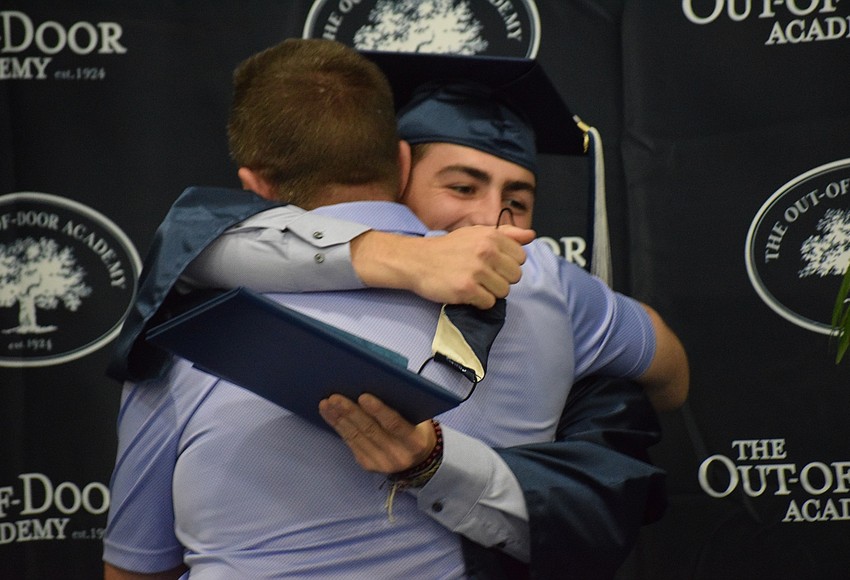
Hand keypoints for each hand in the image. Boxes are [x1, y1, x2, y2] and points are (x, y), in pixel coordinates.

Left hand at [318, 393, 436, 473]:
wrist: (419, 457)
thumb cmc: (416, 427)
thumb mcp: (418, 416)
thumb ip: (401, 404)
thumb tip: (374, 383)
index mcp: (415, 441)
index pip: (395, 424)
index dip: (378, 410)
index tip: (362, 396)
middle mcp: (398, 455)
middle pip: (370, 431)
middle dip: (350, 412)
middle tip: (335, 397)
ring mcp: (382, 463)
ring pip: (356, 437)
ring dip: (339, 419)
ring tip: (327, 404)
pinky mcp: (368, 465)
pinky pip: (350, 443)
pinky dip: (339, 427)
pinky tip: (330, 415)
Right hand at [351, 225, 535, 308]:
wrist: (417, 261)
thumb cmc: (448, 248)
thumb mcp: (476, 233)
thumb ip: (507, 234)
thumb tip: (531, 235)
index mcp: (491, 236)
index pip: (520, 257)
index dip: (507, 264)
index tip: (491, 264)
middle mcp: (486, 251)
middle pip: (515, 276)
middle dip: (501, 279)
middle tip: (481, 276)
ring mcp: (477, 271)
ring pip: (503, 291)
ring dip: (490, 292)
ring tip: (474, 284)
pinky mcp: (467, 289)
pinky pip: (489, 303)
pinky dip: (479, 302)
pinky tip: (466, 292)